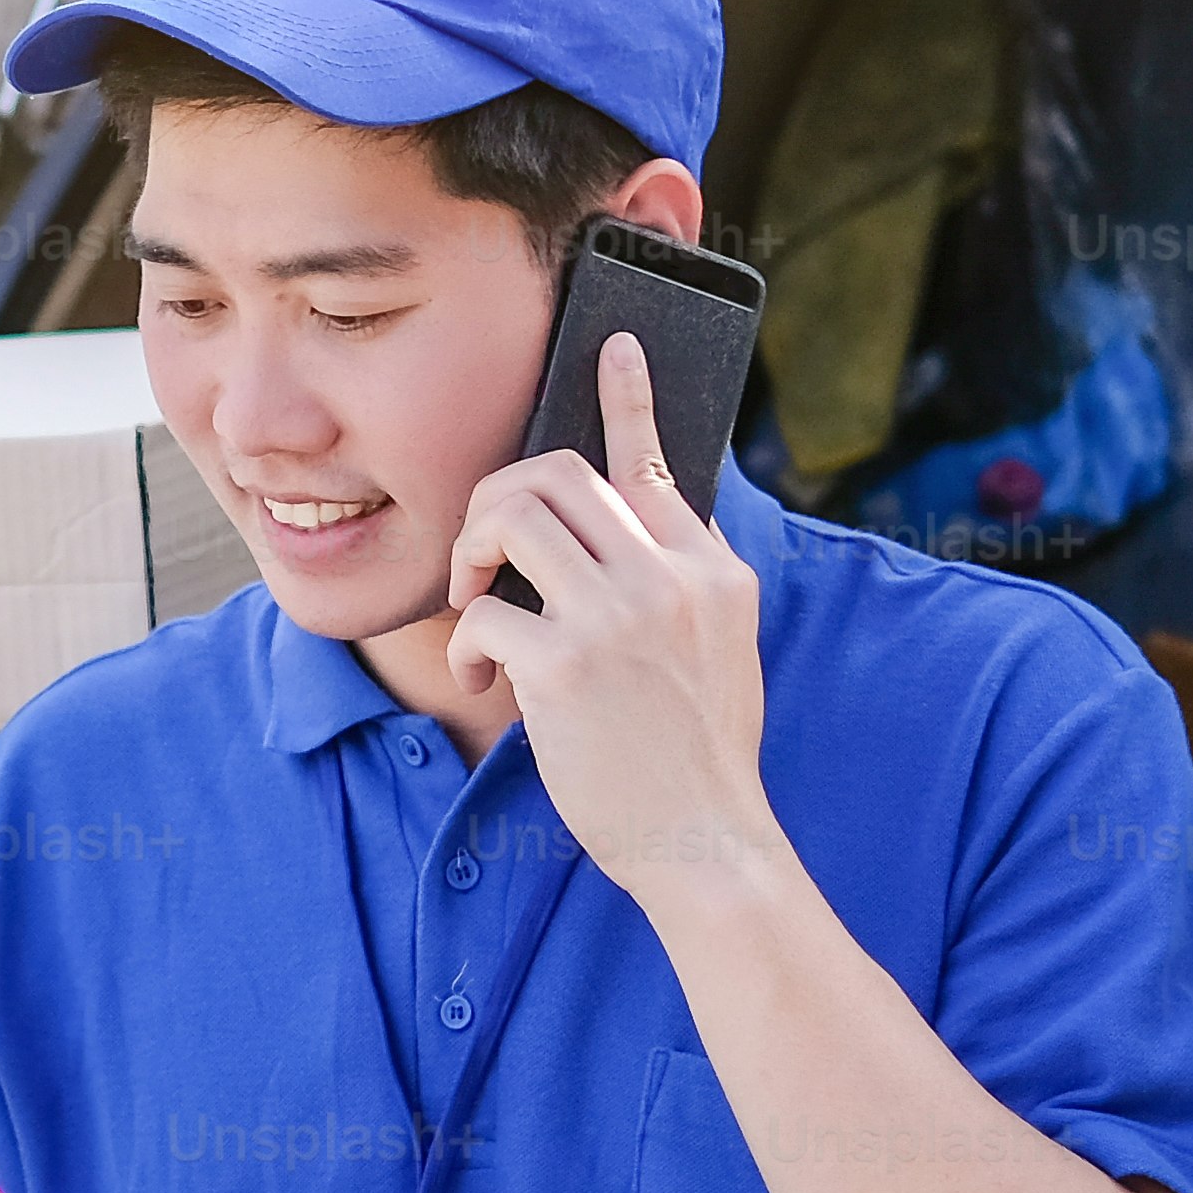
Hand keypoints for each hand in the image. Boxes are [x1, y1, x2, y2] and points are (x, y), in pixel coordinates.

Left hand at [443, 329, 781, 893]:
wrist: (708, 844)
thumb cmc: (698, 757)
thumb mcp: (723, 653)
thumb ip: (685, 587)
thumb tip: (634, 534)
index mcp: (712, 570)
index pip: (655, 463)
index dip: (625, 401)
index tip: (610, 348)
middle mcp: (671, 578)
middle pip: (560, 474)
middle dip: (498, 498)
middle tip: (481, 556)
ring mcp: (619, 617)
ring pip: (514, 516)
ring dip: (472, 552)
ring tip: (473, 601)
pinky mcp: (565, 665)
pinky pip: (484, 612)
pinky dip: (469, 645)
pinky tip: (485, 684)